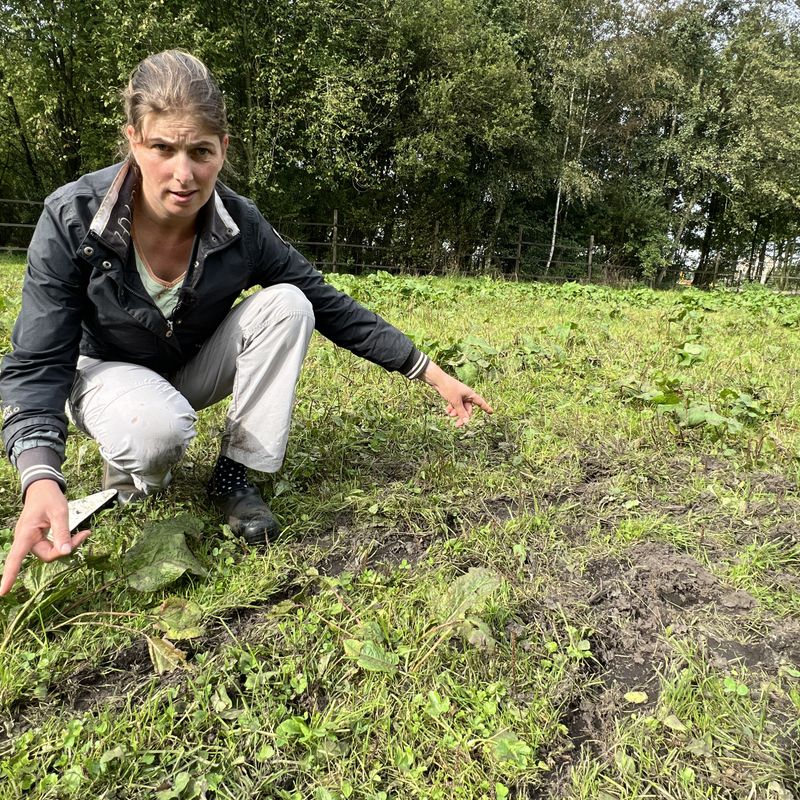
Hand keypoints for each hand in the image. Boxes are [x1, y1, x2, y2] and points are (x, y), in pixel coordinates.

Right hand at [0, 480, 89, 595]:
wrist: (42, 488)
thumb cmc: (49, 498)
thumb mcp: (60, 512)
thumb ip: (62, 532)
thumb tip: (66, 552)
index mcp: (25, 534)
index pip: (16, 558)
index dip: (10, 575)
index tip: (3, 592)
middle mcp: (26, 539)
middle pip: (47, 555)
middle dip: (66, 548)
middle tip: (84, 534)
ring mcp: (32, 539)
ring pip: (52, 551)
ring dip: (67, 545)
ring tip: (83, 533)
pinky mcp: (39, 538)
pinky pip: (53, 546)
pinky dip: (65, 541)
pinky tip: (78, 534)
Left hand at [422, 361, 493, 426]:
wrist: (438, 380)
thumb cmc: (449, 388)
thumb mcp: (455, 402)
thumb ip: (461, 412)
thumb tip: (467, 421)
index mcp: (470, 394)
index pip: (480, 402)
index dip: (486, 408)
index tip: (491, 412)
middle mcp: (466, 395)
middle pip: (468, 409)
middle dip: (462, 416)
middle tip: (457, 425)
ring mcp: (460, 396)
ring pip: (460, 408)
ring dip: (456, 412)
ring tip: (449, 413)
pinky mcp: (453, 396)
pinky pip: (455, 405)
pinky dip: (451, 408)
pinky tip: (447, 410)